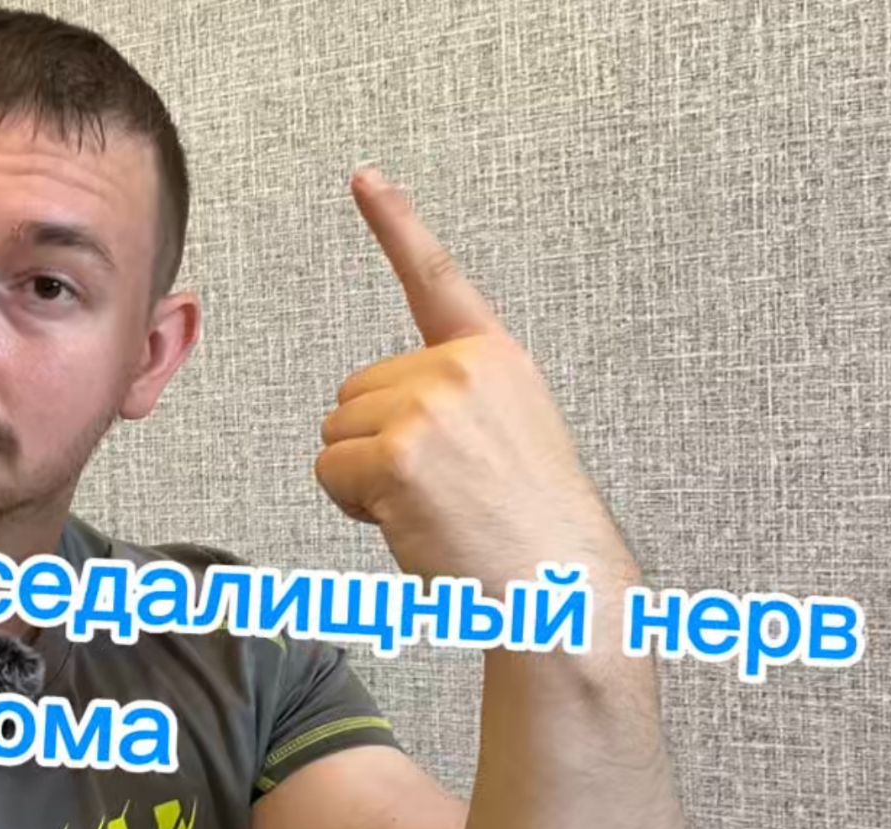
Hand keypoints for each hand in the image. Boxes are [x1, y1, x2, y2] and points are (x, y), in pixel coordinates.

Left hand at [315, 168, 621, 590]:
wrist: (559, 588)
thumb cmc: (531, 530)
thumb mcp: (509, 434)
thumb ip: (453, 399)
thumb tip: (374, 408)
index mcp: (492, 359)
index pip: (434, 280)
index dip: (394, 223)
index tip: (362, 178)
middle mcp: (459, 370)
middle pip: (354, 391)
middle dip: (375, 443)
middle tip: (440, 488)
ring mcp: (426, 408)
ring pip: (336, 433)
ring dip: (364, 478)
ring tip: (433, 506)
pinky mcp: (395, 454)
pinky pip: (330, 472)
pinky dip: (354, 506)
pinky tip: (414, 521)